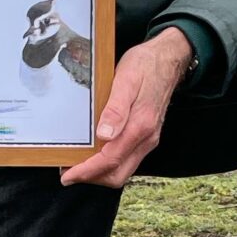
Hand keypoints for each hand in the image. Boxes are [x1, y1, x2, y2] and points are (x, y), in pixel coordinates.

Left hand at [61, 28, 193, 188]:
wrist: (168, 59)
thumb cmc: (145, 65)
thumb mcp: (126, 79)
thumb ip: (116, 109)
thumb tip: (104, 135)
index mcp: (140, 126)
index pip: (110, 160)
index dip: (87, 172)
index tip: (68, 175)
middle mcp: (146, 138)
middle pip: (117, 174)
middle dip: (92, 178)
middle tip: (68, 172)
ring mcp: (148, 139)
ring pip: (123, 170)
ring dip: (100, 172)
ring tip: (77, 164)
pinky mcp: (146, 136)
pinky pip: (127, 160)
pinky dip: (109, 163)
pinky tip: (95, 153)